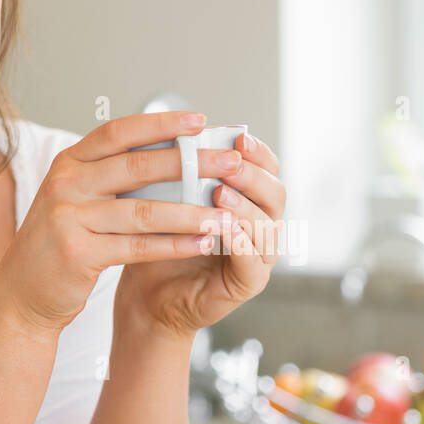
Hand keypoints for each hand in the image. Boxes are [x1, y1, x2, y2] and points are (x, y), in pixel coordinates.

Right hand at [0, 111, 232, 333]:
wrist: (22, 293)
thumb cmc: (62, 242)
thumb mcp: (79, 198)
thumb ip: (112, 174)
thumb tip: (172, 151)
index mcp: (69, 163)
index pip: (120, 132)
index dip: (161, 124)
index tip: (200, 121)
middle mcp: (66, 184)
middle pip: (138, 166)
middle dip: (191, 163)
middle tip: (230, 162)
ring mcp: (69, 219)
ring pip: (145, 211)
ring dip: (192, 213)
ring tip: (228, 215)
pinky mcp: (79, 254)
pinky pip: (139, 247)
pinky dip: (175, 245)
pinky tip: (204, 243)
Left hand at [115, 126, 284, 339]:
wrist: (146, 294)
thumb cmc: (159, 242)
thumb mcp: (169, 199)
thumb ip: (183, 171)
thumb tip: (179, 130)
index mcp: (248, 200)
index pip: (267, 169)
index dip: (258, 152)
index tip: (237, 137)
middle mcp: (261, 226)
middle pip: (276, 194)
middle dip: (254, 176)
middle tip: (231, 163)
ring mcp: (259, 256)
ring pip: (268, 227)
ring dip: (246, 208)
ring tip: (221, 195)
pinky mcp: (249, 283)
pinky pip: (254, 261)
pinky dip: (242, 244)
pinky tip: (225, 229)